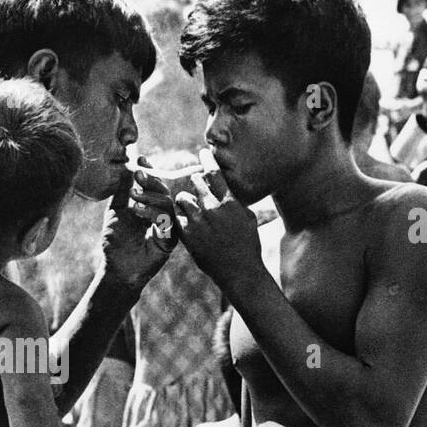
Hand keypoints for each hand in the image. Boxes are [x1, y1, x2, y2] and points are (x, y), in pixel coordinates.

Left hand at [100, 160, 174, 292]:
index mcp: (151, 206)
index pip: (155, 184)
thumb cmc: (115, 241)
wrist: (116, 267)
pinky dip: (152, 212)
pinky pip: (167, 221)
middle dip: (152, 180)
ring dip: (151, 196)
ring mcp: (168, 227)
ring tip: (134, 196)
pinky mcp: (170, 240)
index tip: (141, 159)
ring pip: (168, 203)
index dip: (150, 170)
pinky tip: (137, 210)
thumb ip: (122, 191)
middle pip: (165, 191)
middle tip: (139, 174)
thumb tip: (126, 167)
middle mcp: (162, 215)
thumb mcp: (116, 211)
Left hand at [175, 162, 264, 291]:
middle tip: (193, 183)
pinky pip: (177, 218)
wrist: (240, 272)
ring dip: (184, 200)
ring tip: (188, 204)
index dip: (207, 160)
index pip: (215, 173)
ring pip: (182, 199)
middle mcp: (214, 209)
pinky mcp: (188, 235)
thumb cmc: (249, 245)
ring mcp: (199, 222)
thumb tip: (229, 189)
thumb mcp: (248, 219)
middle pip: (195, 183)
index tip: (203, 153)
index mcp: (230, 202)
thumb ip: (236, 202)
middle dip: (194, 182)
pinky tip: (185, 221)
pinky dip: (180, 217)